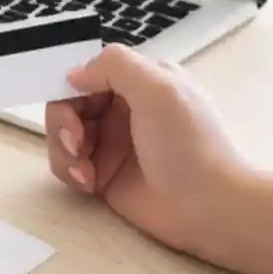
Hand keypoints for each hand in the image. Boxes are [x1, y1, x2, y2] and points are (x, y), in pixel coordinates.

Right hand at [45, 44, 249, 252]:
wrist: (209, 207)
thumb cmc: (190, 145)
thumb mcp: (159, 89)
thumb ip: (114, 66)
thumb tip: (74, 74)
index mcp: (140, 81)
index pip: (87, 72)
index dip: (71, 88)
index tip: (72, 110)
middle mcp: (123, 108)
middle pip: (68, 104)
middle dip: (63, 123)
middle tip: (76, 145)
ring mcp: (113, 143)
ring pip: (63, 135)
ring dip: (64, 151)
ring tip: (84, 172)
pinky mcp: (103, 175)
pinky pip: (68, 165)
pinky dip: (70, 172)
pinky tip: (90, 184)